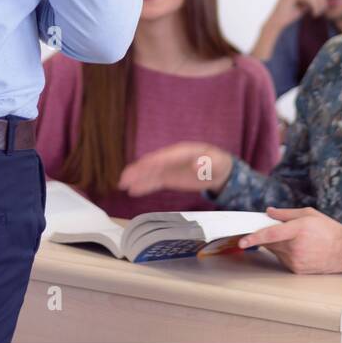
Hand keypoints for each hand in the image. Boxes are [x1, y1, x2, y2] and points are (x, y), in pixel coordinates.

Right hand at [118, 141, 233, 196]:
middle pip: (152, 164)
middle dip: (138, 170)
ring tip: (122, 184)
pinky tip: (133, 190)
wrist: (219, 170)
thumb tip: (196, 165)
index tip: (141, 167)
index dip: (153, 162)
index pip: (165, 156)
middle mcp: (171, 159)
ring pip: (150, 173)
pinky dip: (144, 186)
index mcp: (182, 152)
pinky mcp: (169, 178)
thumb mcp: (216, 162)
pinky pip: (154, 182)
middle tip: (124, 177)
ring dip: (137, 178)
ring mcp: (169, 169)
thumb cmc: (217, 162)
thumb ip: (206, 162)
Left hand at [237, 207, 341, 273]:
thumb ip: (286, 213)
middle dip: (267, 235)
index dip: (254, 237)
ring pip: (275, 250)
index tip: (242, 240)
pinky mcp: (296, 270)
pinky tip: (301, 249)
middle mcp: (296, 248)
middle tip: (278, 229)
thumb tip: (268, 212)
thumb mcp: (309, 214)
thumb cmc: (329, 230)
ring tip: (299, 239)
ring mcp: (296, 261)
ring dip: (279, 244)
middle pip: (270, 242)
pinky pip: (282, 259)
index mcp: (299, 230)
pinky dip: (285, 252)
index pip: (271, 235)